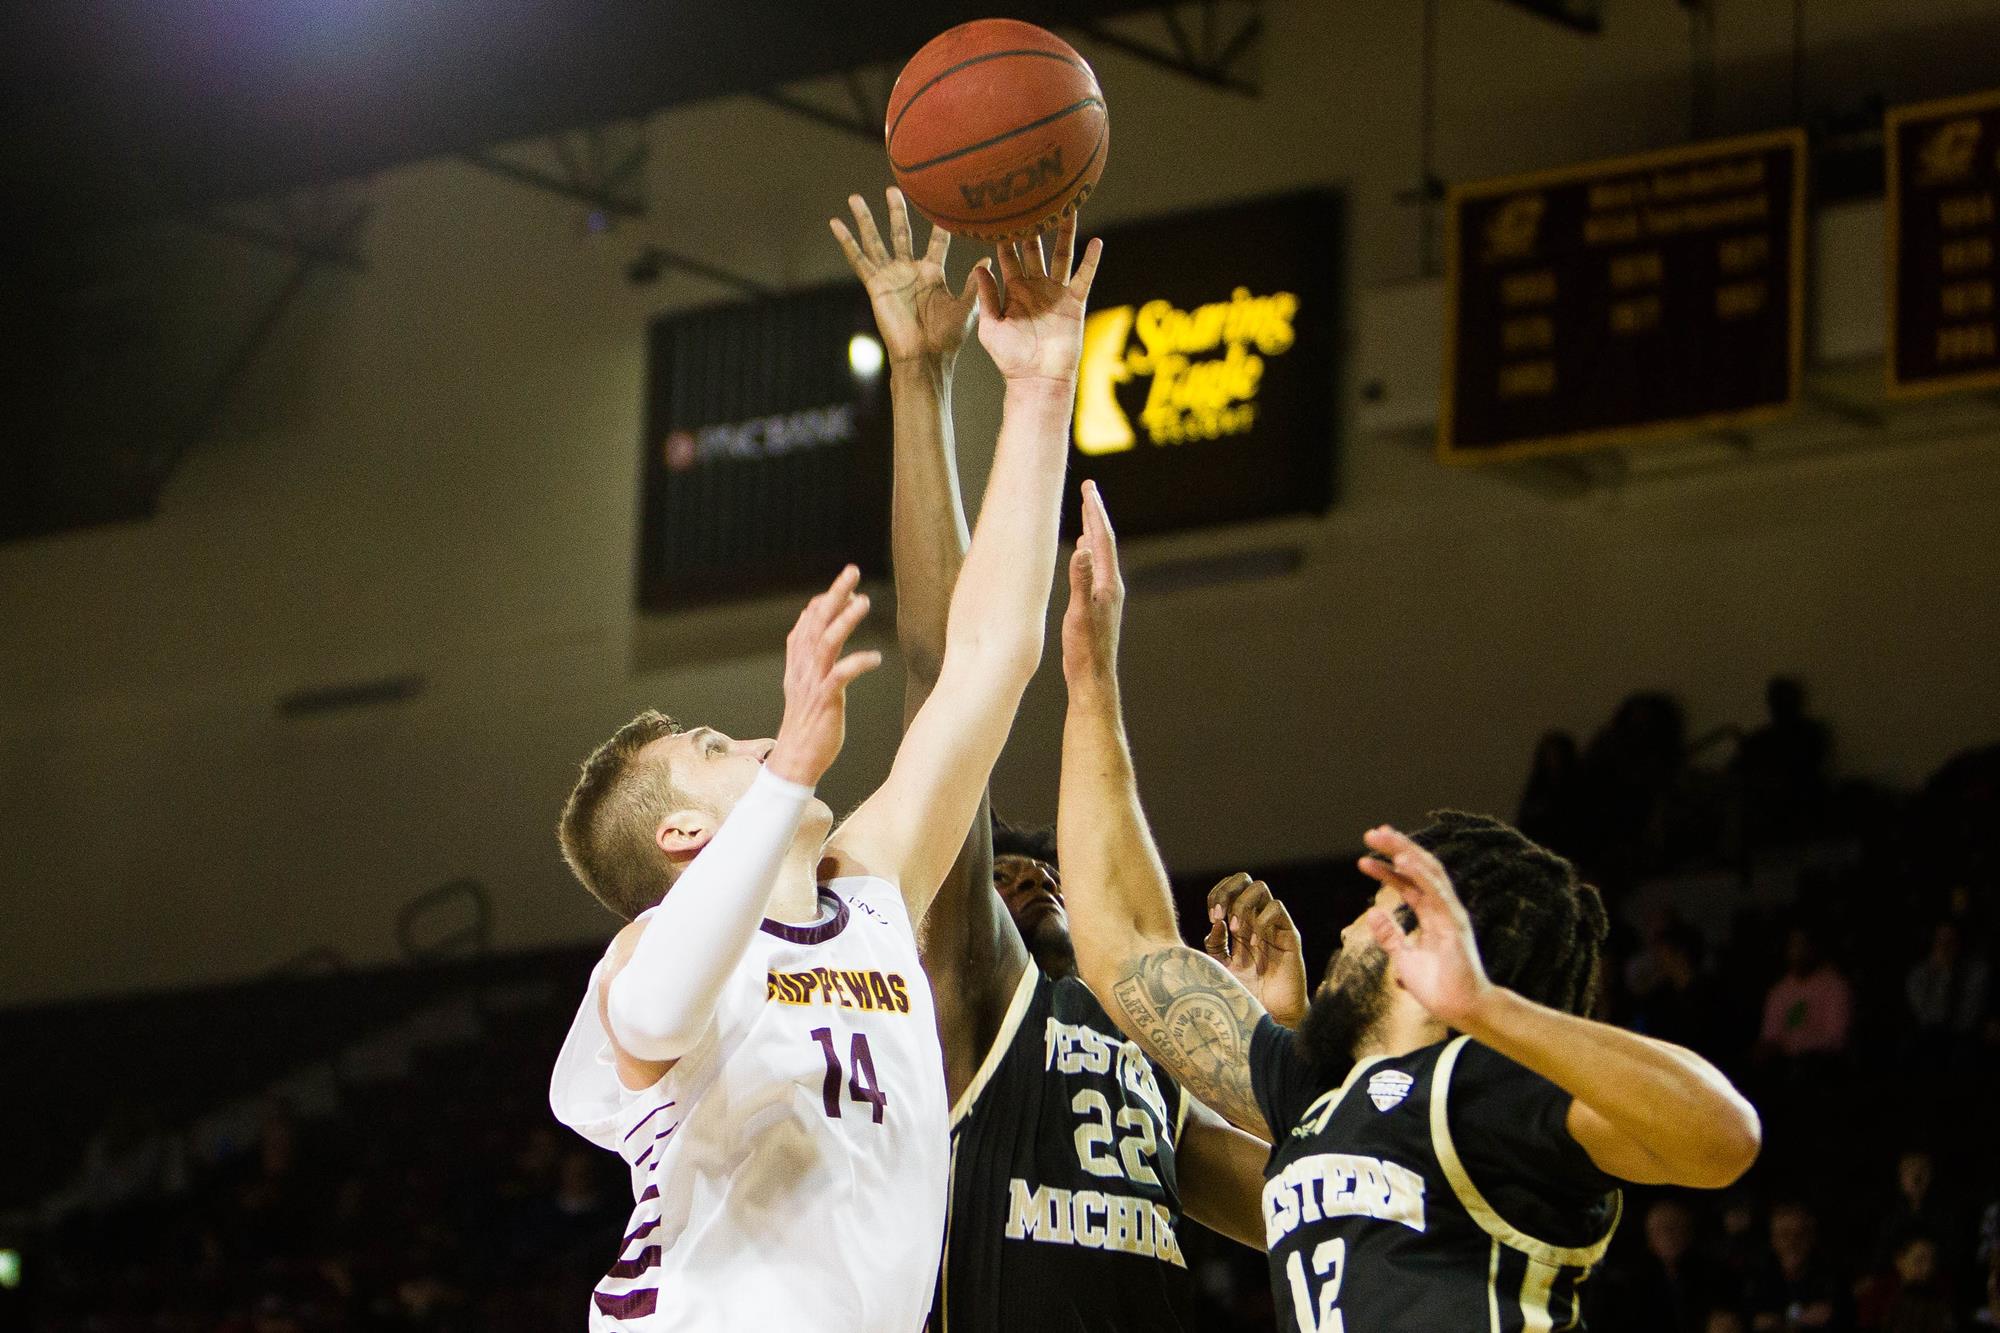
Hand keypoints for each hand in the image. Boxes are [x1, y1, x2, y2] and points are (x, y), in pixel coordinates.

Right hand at [766, 566, 881, 786]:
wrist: (796, 758)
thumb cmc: (808, 721)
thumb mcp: (805, 684)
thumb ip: (808, 655)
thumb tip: (814, 626)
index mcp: (799, 663)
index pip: (808, 622)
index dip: (824, 601)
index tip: (844, 582)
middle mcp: (803, 668)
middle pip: (816, 622)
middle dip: (834, 595)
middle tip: (852, 572)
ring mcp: (813, 683)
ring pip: (825, 643)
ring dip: (844, 620)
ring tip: (864, 601)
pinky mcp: (825, 701)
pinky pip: (839, 676)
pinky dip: (857, 663)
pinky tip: (876, 658)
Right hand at [829, 188, 982, 368]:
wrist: (925, 358)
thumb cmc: (947, 338)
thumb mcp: (967, 307)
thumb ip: (974, 281)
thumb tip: (988, 257)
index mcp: (932, 274)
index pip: (937, 242)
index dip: (939, 225)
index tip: (942, 202)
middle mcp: (909, 272)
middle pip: (901, 233)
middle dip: (897, 212)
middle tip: (894, 188)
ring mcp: (891, 278)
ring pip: (876, 241)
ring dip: (866, 220)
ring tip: (856, 198)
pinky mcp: (876, 286)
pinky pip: (859, 260)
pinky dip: (846, 242)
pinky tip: (836, 224)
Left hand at [972, 210, 1102, 386]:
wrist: (1037, 380)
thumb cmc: (1010, 359)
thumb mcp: (990, 327)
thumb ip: (986, 297)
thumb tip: (978, 268)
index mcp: (1013, 290)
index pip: (1008, 255)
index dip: (1004, 235)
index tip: (1000, 211)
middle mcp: (1035, 286)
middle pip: (1035, 248)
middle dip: (1034, 225)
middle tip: (1033, 198)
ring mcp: (1056, 293)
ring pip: (1062, 255)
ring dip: (1065, 233)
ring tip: (1068, 208)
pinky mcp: (1074, 302)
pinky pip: (1084, 277)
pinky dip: (1090, 260)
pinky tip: (1097, 242)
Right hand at [1061, 480, 1122, 687]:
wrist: (1093, 679)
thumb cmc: (1085, 650)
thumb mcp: (1079, 614)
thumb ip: (1079, 581)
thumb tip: (1083, 548)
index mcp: (1108, 584)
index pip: (1102, 538)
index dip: (1094, 512)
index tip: (1088, 488)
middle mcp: (1111, 585)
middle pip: (1104, 541)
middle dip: (1095, 514)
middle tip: (1088, 490)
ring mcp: (1106, 595)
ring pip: (1100, 554)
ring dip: (1093, 530)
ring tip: (1086, 512)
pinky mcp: (1099, 604)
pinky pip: (1095, 568)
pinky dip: (1090, 552)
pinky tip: (1084, 551)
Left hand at [1203, 873, 1308, 1026]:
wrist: (1269, 1017)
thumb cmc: (1246, 995)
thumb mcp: (1221, 969)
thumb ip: (1214, 945)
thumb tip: (1216, 922)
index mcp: (1239, 924)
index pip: (1229, 889)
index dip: (1217, 894)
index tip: (1212, 917)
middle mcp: (1256, 920)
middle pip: (1244, 880)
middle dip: (1227, 891)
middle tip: (1219, 916)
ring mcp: (1273, 926)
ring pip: (1261, 888)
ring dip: (1243, 905)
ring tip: (1237, 931)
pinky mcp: (1289, 936)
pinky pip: (1277, 909)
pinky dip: (1260, 922)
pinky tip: (1254, 945)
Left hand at [1356, 826, 1497, 1029]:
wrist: (1462, 1010)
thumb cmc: (1439, 988)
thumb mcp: (1404, 959)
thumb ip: (1391, 936)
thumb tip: (1374, 912)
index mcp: (1432, 916)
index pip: (1408, 884)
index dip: (1388, 868)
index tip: (1365, 857)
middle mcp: (1442, 909)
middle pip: (1419, 870)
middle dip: (1396, 849)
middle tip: (1371, 833)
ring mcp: (1450, 914)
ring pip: (1428, 873)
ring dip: (1404, 852)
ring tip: (1381, 837)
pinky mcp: (1454, 924)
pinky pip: (1436, 892)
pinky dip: (1420, 873)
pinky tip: (1402, 859)